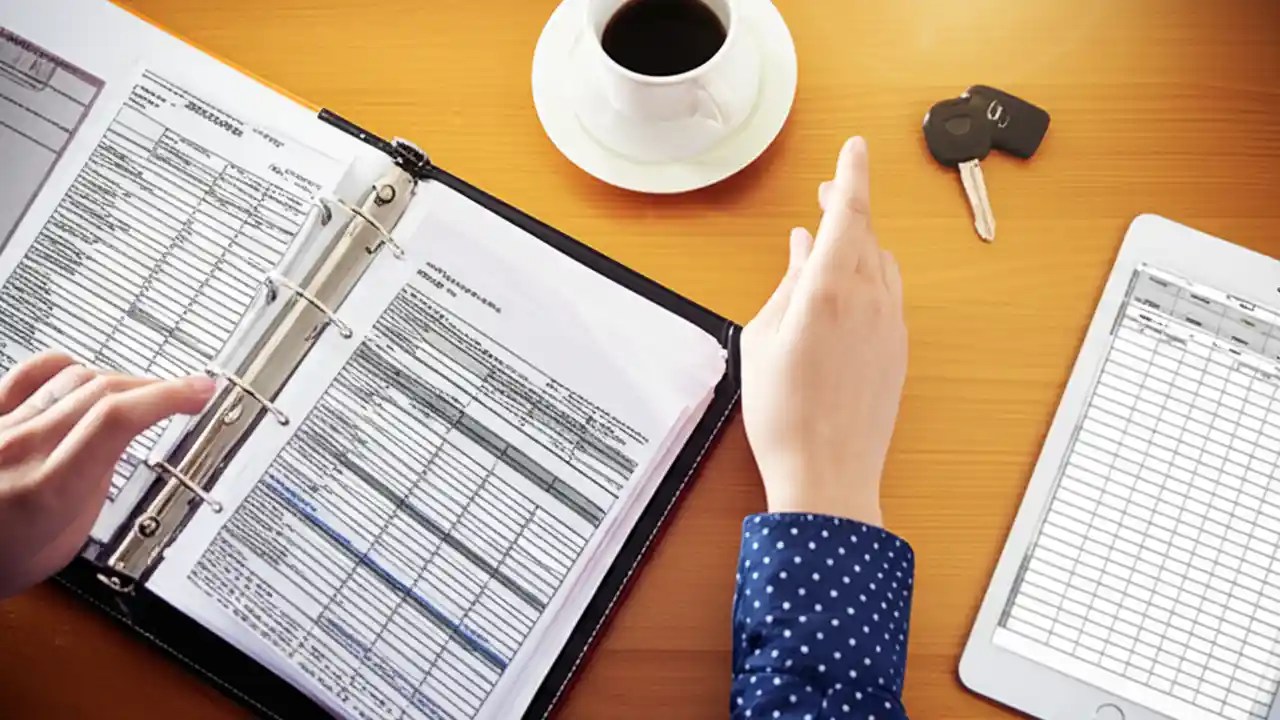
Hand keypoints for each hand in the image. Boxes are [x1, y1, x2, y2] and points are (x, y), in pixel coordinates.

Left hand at [0, 351, 214, 597]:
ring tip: (139, 394)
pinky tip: (84, 376)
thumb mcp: (64, 542)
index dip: (168, 396)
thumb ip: (95, 485)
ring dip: (119, 379)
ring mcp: (1, 426)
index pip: (117, 419)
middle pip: (104, 391)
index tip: (200, 391)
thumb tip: (118, 446)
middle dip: (155, 387)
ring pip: (75, 377)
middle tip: (185, 392)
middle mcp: (20, 447)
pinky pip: (32, 371)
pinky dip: (69, 366)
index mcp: (47, 488)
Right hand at [740, 137, 906, 526]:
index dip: (853, 174)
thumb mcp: (763, 340)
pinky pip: (887, 295)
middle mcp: (869, 300)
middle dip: (849, 206)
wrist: (828, 475)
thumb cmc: (783, 414)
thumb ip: (785, 286)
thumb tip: (800, 250)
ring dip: (859, 242)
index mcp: (828, 291)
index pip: (850, 213)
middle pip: (867, 234)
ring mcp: (890, 326)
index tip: (855, 146)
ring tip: (829, 239)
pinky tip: (844, 286)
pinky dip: (867, 276)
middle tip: (828, 190)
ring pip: (881, 263)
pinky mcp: (898, 350)